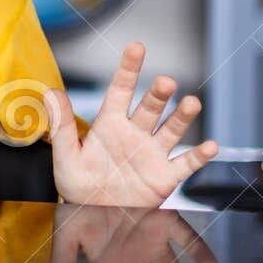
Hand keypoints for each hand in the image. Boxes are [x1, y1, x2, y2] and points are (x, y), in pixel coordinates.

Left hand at [45, 42, 219, 206]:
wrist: (92, 215)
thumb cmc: (78, 185)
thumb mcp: (65, 156)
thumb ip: (61, 125)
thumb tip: (50, 93)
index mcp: (109, 125)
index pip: (120, 90)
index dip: (128, 69)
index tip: (137, 47)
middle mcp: (134, 134)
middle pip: (150, 107)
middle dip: (159, 94)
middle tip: (165, 82)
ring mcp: (152, 154)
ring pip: (171, 130)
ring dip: (182, 117)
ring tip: (191, 103)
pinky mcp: (165, 176)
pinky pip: (186, 164)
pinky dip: (199, 156)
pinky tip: (211, 146)